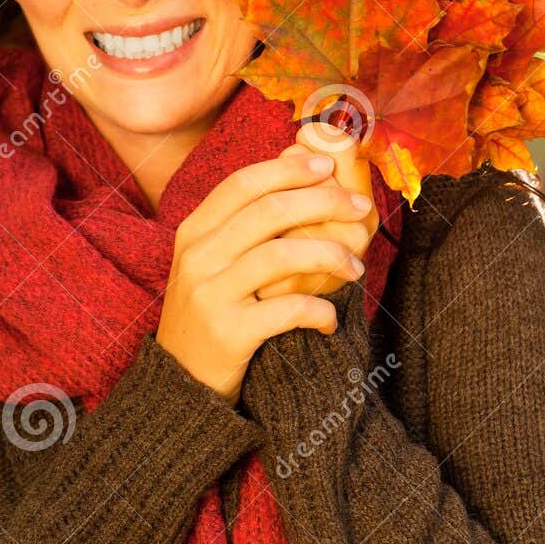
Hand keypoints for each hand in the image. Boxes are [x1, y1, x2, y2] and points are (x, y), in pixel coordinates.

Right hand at [155, 147, 372, 403]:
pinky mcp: (229, 332)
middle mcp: (198, 257)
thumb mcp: (212, 261)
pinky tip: (330, 319)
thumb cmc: (211, 312)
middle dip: (325, 202)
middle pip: (269, 211)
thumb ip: (244, 218)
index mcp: (194, 232)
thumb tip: (293, 162)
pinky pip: (288, 309)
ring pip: (282, 255)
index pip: (243, 183)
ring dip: (331, 255)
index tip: (328, 167)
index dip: (289, 170)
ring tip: (355, 267)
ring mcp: (210, 294)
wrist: (183, 381)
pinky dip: (320, 310)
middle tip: (361, 208)